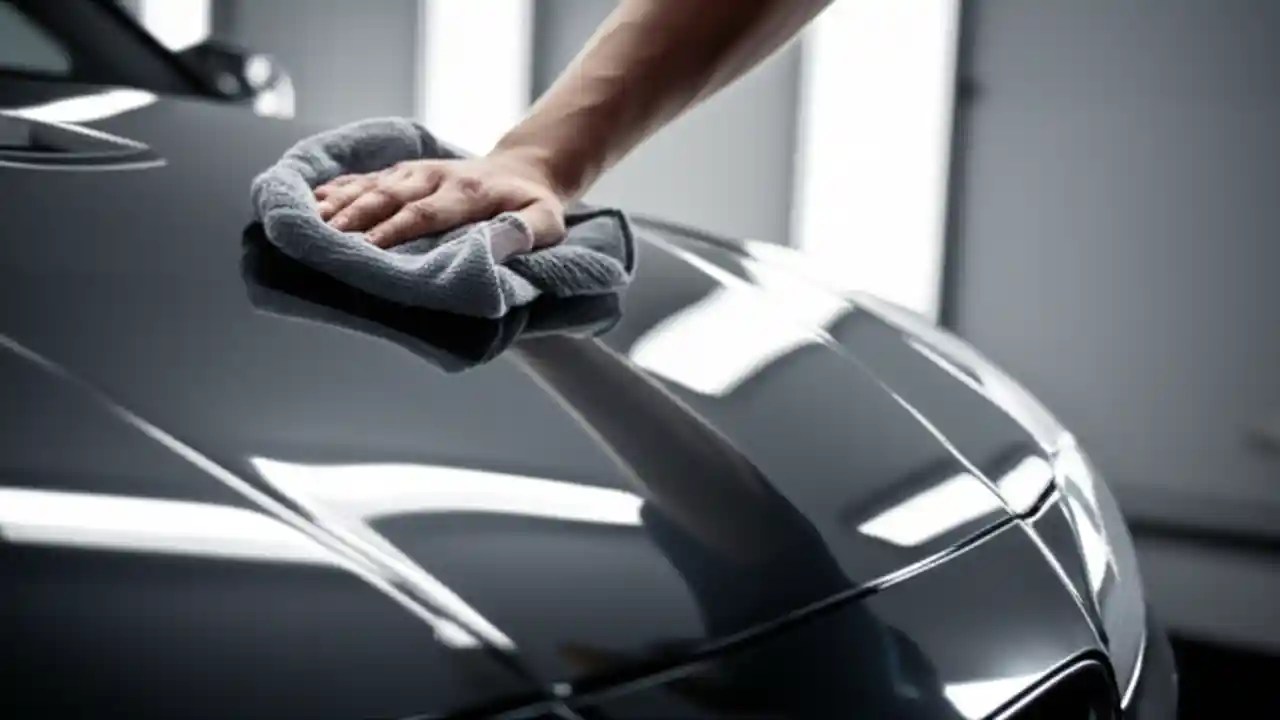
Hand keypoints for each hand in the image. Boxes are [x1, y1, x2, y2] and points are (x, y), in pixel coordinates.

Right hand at [313, 152, 566, 250]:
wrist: (522, 170)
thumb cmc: (533, 206)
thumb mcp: (546, 221)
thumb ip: (528, 232)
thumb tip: (506, 241)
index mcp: (469, 192)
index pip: (426, 213)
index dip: (396, 230)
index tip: (369, 248)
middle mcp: (436, 177)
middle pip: (391, 196)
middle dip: (358, 216)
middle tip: (328, 237)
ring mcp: (416, 172)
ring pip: (373, 185)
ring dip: (341, 203)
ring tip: (310, 221)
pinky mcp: (403, 172)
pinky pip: (366, 178)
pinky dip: (339, 188)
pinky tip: (311, 200)